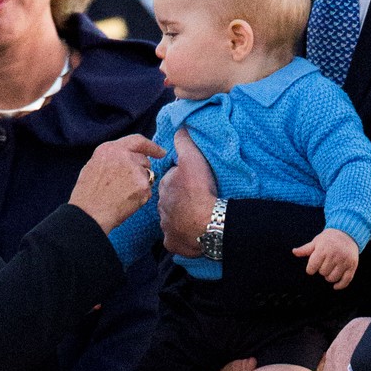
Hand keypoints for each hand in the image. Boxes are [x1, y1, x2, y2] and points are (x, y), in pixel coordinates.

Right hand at [69, 135, 163, 231]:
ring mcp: (136, 171)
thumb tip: (127, 158)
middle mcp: (126, 156)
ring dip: (140, 183)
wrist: (89, 213)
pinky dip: (141, 196)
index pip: (138, 141)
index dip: (152, 147)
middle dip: (141, 170)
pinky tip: (126, 201)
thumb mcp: (94, 165)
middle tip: (128, 184)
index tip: (161, 152)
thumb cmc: (87, 193)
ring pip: (147, 175)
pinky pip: (147, 190)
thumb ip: (113, 158)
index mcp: (111, 149)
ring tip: (122, 194)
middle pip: (144, 160)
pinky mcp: (144, 186)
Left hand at [157, 129, 215, 256]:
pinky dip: (181, 236)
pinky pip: (174, 238)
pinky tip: (190, 233)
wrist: (208, 223)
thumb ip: (184, 144)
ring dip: (180, 217)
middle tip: (195, 199)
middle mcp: (161, 206)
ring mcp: (166, 226)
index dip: (181, 180)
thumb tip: (179, 129)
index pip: (170, 180)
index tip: (193, 183)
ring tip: (195, 216)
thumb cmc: (200, 192)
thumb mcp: (193, 160)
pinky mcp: (172, 242)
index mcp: (165, 186)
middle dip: (179, 199)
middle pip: (170, 200)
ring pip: (172, 219)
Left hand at [293, 228, 358, 288]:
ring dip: (329, 277)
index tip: (312, 267)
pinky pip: (346, 280)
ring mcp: (344, 261)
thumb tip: (294, 252)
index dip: (310, 269)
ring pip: (332, 278)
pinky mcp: (352, 265)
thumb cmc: (329, 238)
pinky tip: (335, 286)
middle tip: (324, 264)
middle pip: (322, 273)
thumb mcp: (316, 241)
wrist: (347, 233)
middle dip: (321, 270)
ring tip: (330, 270)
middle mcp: (334, 255)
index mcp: (323, 249)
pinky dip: (340, 285)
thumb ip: (305, 249)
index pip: (312, 267)